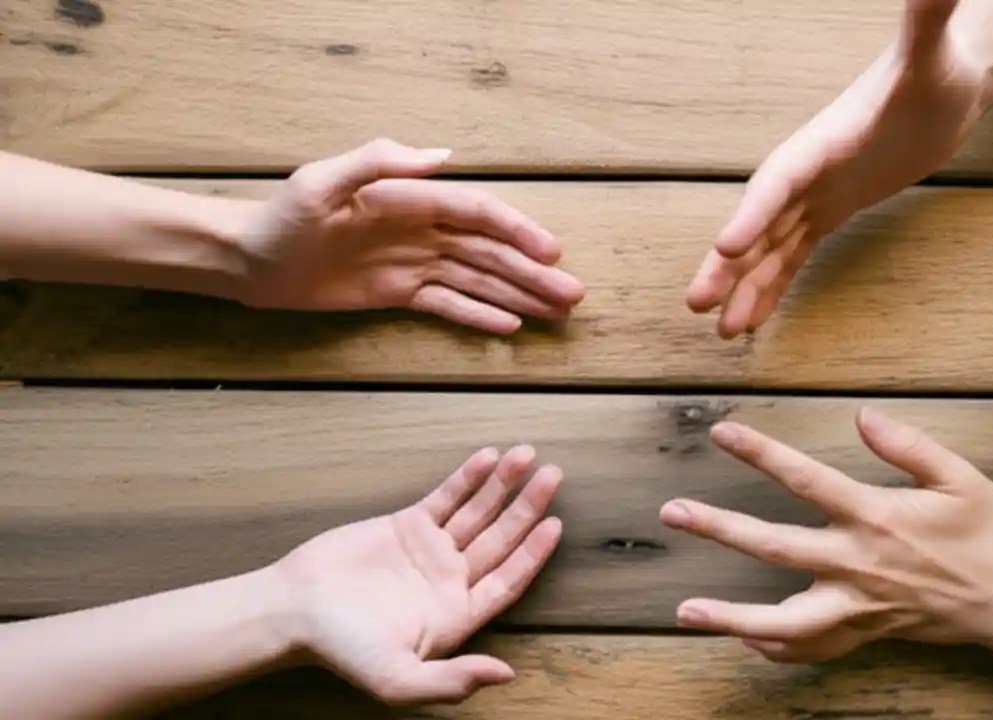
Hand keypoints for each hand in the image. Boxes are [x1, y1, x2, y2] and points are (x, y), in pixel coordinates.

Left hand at [236, 139, 585, 332]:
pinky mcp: (400, 294)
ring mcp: (414, 264)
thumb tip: (442, 157)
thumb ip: (378, 162)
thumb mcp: (320, 183)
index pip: (477, 214)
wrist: (247, 261)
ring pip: (478, 281)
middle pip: (489, 253)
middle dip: (533, 273)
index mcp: (409, 198)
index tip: (551, 252)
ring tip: (559, 314)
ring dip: (519, 296)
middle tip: (573, 296)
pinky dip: (480, 317)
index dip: (518, 231)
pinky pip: (449, 306)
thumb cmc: (279, 218)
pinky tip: (513, 328)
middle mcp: (421, 231)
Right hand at [271, 446, 562, 704]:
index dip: (533, 554)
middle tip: (554, 476)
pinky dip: (467, 478)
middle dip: (528, 507)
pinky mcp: (406, 526)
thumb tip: (506, 675)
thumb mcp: (397, 679)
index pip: (507, 580)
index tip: (555, 524)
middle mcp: (449, 581)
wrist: (292, 611)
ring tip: (527, 455)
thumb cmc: (342, 650)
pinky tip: (488, 458)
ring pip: (477, 512)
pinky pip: (446, 498)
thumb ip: (451, 681)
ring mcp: (430, 550)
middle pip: (500, 538)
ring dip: (503, 485)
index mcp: (456, 616)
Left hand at [660, 407, 992, 661]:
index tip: (722, 433)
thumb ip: (908, 444)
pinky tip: (744, 639)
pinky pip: (811, 650)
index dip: (761, 453)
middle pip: (773, 547)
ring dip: (729, 618)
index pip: (804, 480)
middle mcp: (857, 564)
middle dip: (718, 529)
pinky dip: (775, 649)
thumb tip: (862, 415)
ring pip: (783, 621)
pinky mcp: (865, 631)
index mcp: (876, 517)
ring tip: (683, 613)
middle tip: (673, 512)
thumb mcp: (959, 476)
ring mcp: (857, 605)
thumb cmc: (990, 534)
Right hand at [686, 0, 983, 337]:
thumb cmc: (938, 69)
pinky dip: (772, 287)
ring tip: (720, 331)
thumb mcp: (933, 51)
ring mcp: (814, 194)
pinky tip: (751, 322)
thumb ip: (925, 18)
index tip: (726, 247)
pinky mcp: (829, 212)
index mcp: (821, 140)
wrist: (944, 84)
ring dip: (743, 287)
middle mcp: (807, 170)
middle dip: (727, 263)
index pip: (779, 179)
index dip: (753, 213)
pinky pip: (793, 256)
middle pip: (757, 222)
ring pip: (769, 248)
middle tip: (695, 301)